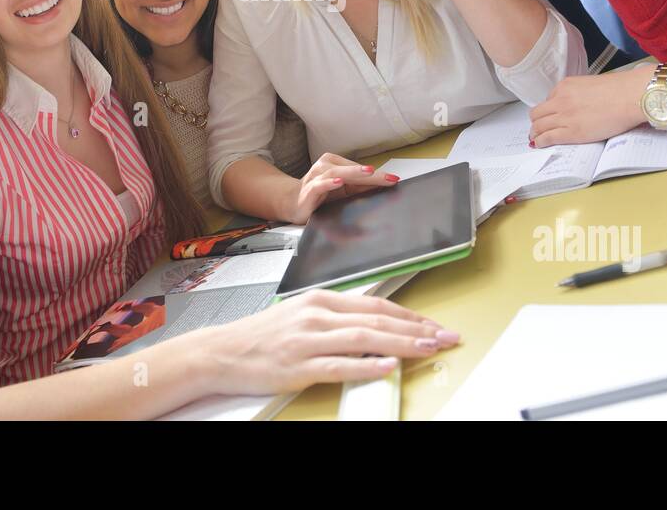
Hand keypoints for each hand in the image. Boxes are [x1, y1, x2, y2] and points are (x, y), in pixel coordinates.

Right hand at [201, 290, 460, 395]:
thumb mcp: (302, 317)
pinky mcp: (298, 365)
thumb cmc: (261, 337)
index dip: (409, 315)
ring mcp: (308, 339)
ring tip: (428, 348)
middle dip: (416, 329)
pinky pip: (339, 364)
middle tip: (445, 336)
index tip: (434, 325)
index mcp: (321, 300)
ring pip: (365, 338)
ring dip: (402, 344)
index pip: (376, 305)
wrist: (221, 352)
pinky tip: (388, 366)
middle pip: (377, 319)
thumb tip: (374, 327)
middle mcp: (317, 315)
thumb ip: (336, 319)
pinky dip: (367, 365)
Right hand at [286, 153, 400, 224]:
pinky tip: (339, 182)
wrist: (292, 202)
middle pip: (351, 169)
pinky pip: (320, 184)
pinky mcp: (309, 189)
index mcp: (335, 164)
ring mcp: (316, 176)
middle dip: (372, 174)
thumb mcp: (342, 190)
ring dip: (353, 172)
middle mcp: (326, 166)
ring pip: (337, 172)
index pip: (359, 170)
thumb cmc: (319, 194)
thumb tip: (383, 184)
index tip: (394, 179)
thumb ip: (359, 186)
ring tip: (369, 172)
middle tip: (389, 177)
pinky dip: (329, 183)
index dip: (377, 175)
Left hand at [527, 66, 649, 147]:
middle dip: (537, 122)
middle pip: (537, 113)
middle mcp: (560, 100)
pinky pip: (547, 138)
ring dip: (535, 133)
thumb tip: (577, 104)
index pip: (548, 100)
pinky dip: (540, 142)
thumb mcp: (591, 85)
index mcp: (565, 86)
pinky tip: (539, 144)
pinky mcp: (570, 132)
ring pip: (538, 126)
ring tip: (535, 139)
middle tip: (537, 129)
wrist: (629, 97)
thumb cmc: (619, 91)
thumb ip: (579, 94)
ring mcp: (564, 116)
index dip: (548, 111)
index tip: (549, 116)